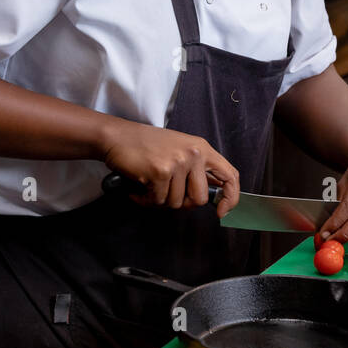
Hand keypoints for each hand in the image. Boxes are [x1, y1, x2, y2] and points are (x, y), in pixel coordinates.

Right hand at [101, 121, 240, 215]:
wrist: (117, 136)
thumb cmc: (146, 145)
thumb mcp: (180, 150)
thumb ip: (198, 170)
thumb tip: (215, 193)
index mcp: (202, 148)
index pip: (230, 175)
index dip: (230, 197)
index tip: (222, 211)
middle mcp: (194, 154)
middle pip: (200, 199)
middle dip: (182, 203)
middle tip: (166, 193)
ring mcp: (178, 162)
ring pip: (176, 202)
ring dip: (159, 200)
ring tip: (149, 185)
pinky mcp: (161, 172)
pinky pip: (158, 201)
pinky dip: (146, 200)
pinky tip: (139, 188)